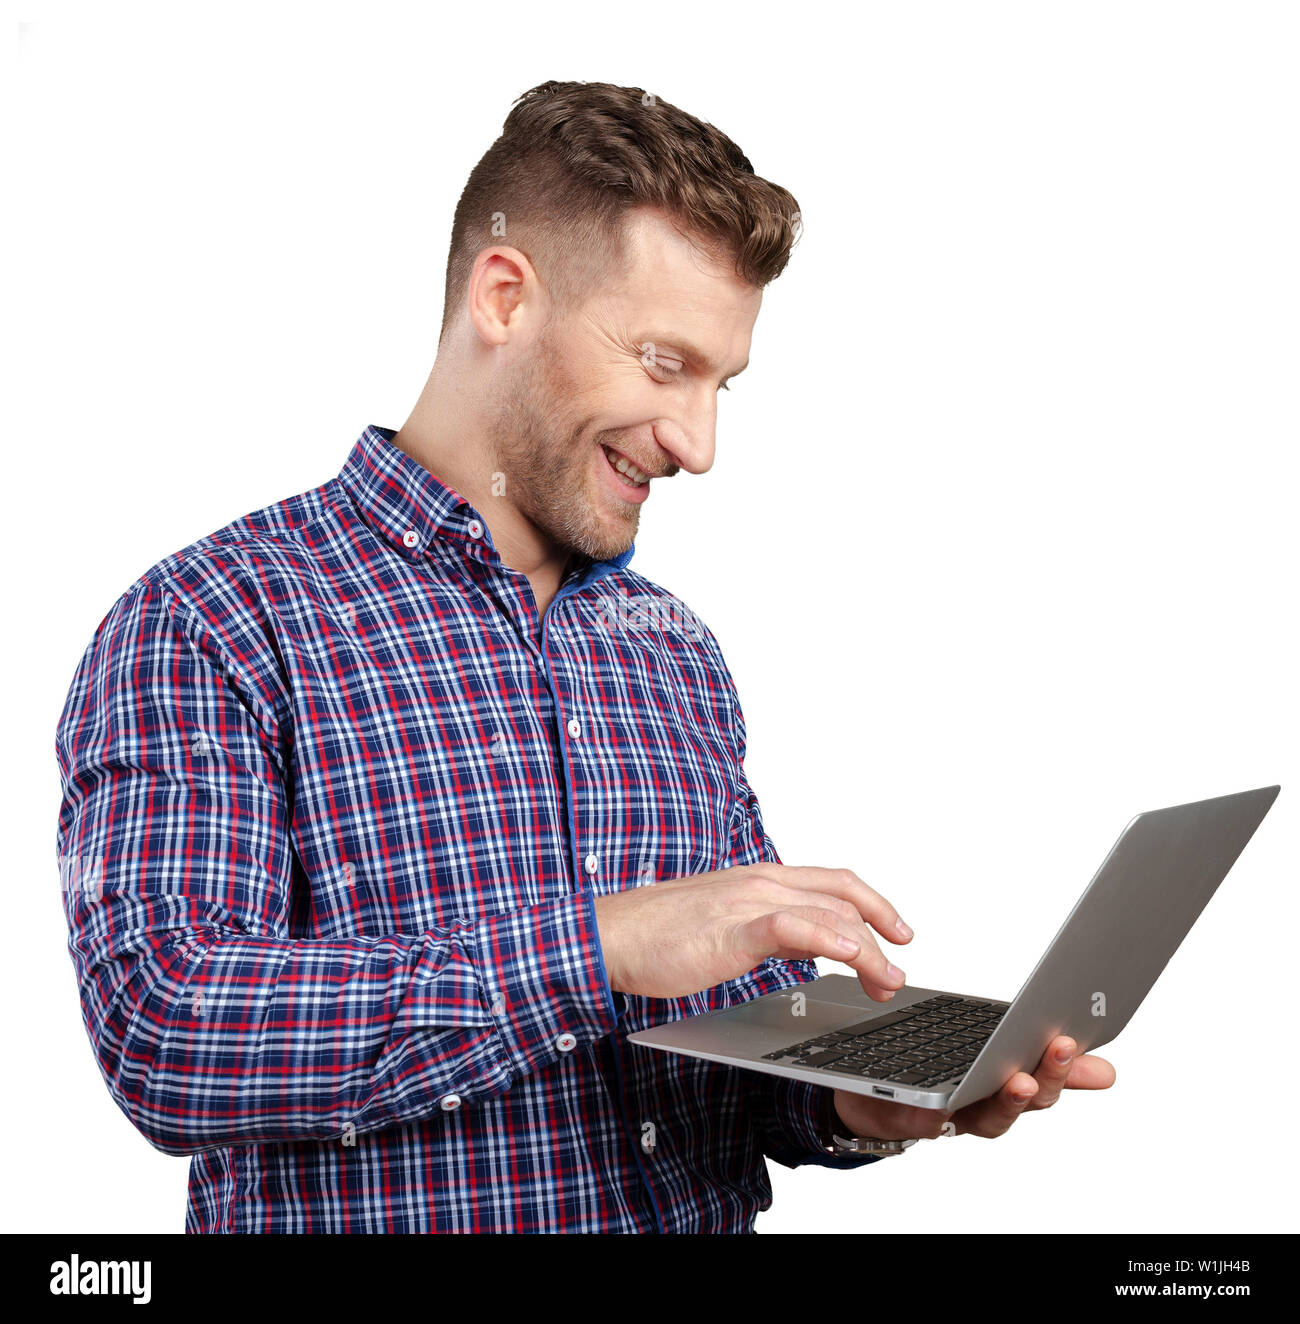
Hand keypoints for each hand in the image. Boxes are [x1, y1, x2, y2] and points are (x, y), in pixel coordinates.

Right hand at [592, 863, 912, 998]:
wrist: (608, 935)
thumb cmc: (656, 933)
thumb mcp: (726, 924)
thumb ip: (768, 929)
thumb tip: (806, 944)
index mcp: (758, 879)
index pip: (832, 881)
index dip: (873, 904)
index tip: (897, 933)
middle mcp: (760, 882)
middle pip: (842, 894)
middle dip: (882, 927)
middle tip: (900, 964)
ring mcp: (747, 902)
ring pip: (828, 914)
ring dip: (868, 949)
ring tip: (887, 978)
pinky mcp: (732, 929)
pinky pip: (793, 927)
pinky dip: (830, 939)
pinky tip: (851, 957)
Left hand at [831, 1035, 1116, 1141]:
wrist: (876, 1097)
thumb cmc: (940, 1074)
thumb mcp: (992, 1056)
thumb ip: (1041, 1059)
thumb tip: (1105, 1069)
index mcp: (1006, 1084)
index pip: (1049, 1079)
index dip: (1073, 1070)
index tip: (1095, 1054)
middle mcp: (987, 1106)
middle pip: (1026, 1099)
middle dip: (1047, 1076)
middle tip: (1061, 1047)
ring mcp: (954, 1115)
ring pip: (988, 1117)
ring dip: (1008, 1100)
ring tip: (1019, 1079)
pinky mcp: (913, 1116)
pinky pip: (926, 1118)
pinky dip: (937, 1112)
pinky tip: (944, 1101)